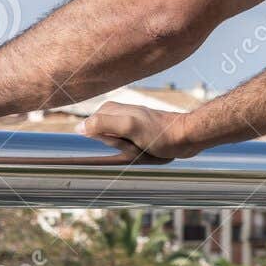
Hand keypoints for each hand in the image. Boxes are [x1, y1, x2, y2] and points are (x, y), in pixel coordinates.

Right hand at [79, 101, 199, 159]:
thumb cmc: (159, 133)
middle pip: (104, 141)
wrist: (186, 136)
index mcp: (111, 110)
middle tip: (134, 146)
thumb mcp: (128, 126)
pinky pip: (129, 152)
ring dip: (130, 154)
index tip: (121, 143)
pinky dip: (137, 156)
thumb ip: (103, 124)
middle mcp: (117, 115)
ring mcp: (127, 126)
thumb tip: (79, 128)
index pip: (92, 131)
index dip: (106, 142)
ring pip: (117, 149)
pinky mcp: (137, 135)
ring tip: (143, 149)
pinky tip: (149, 152)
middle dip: (119, 149)